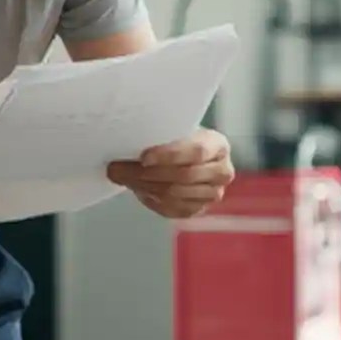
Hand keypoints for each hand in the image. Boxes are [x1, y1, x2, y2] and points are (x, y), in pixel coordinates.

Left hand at [106, 129, 234, 218]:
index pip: (196, 151)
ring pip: (175, 194)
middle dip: (148, 173)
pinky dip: (152, 200)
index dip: (169, 155)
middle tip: (118, 168)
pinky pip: (173, 209)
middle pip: (184, 176)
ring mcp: (213, 194)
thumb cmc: (174, 139)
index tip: (143, 157)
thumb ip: (158, 135)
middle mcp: (222, 171)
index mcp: (218, 145)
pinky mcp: (199, 210)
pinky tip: (138, 189)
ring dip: (144, 186)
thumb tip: (125, 145)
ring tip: (122, 176)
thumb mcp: (172, 130)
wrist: (182, 156)